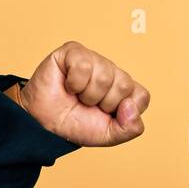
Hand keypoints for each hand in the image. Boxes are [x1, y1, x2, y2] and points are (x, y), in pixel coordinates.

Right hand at [15, 41, 149, 146]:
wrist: (46, 124)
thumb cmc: (77, 125)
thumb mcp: (110, 135)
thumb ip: (130, 128)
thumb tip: (130, 106)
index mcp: (124, 89)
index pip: (142, 96)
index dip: (125, 111)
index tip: (108, 115)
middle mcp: (112, 71)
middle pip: (125, 85)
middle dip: (105, 103)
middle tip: (89, 105)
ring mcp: (94, 59)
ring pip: (105, 76)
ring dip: (88, 94)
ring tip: (78, 96)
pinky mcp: (74, 51)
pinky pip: (84, 67)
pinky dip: (74, 83)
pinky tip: (68, 85)